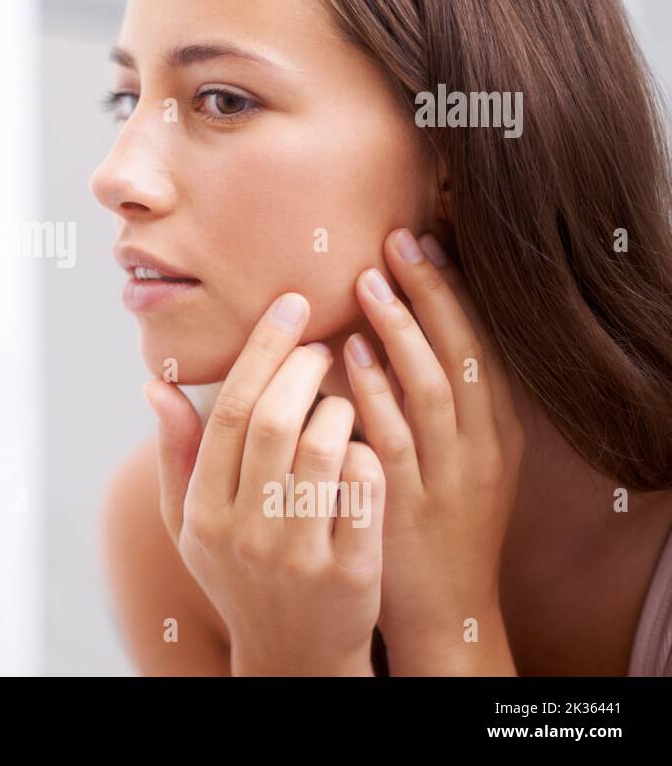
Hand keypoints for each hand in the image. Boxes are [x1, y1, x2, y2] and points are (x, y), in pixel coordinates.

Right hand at [145, 293, 385, 675]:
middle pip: (276, 421)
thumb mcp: (189, 522)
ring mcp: (299, 556)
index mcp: (202, 512)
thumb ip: (175, 452)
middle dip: (305, 366)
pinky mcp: (352, 574)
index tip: (290, 305)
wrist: (293, 658)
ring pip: (325, 447)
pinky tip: (364, 441)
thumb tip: (157, 383)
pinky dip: (368, 452)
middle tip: (321, 343)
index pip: (230, 412)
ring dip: (340, 405)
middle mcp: (245, 533)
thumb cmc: (238, 572)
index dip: (261, 349)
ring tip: (340, 396)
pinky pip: (367, 487)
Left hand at [344, 228, 524, 674]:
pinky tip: (351, 354)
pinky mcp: (409, 503)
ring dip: (403, 329)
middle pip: (466, 352)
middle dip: (433, 293)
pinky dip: (375, 392)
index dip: (458, 293)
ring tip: (372, 279)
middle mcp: (482, 447)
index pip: (485, 346)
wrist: (442, 609)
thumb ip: (432, 401)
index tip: (431, 244)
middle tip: (400, 240)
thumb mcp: (454, 459)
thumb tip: (394, 330)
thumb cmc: (433, 523)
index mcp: (497, 431)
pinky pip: (393, 438)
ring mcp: (449, 476)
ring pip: (435, 387)